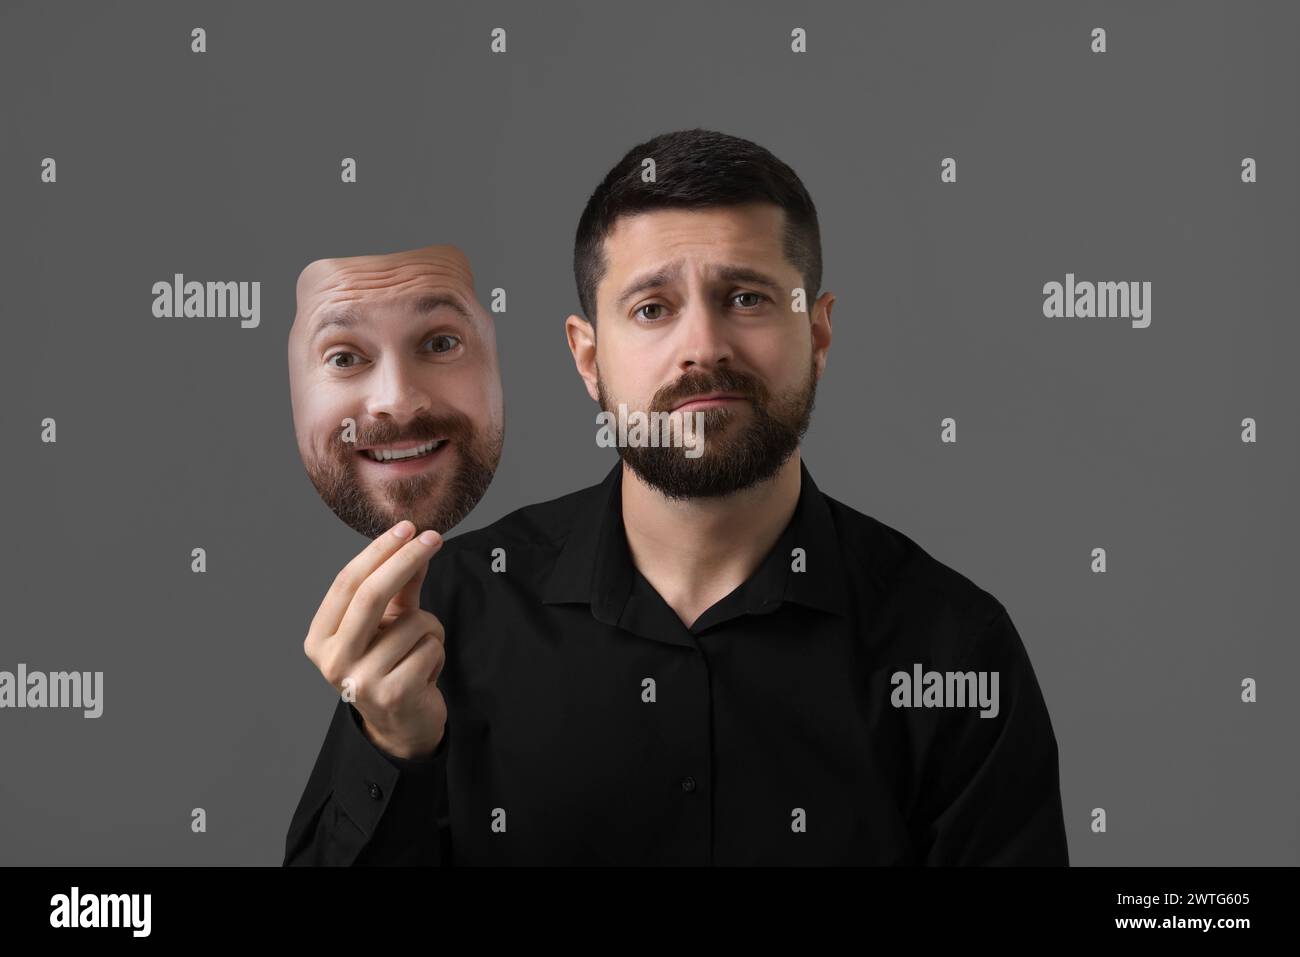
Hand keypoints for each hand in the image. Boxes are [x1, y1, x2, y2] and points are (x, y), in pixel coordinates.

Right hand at [304, 520, 447, 758]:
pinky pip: (430, 647)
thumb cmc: (390, 665)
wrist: (402, 726)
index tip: (407, 528)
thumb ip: (399, 586)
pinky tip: (425, 673)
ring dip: (430, 629)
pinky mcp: (393, 695)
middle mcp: (332, 661)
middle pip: (371, 595)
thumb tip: (415, 542)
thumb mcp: (388, 623)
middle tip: (434, 537)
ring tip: (419, 653)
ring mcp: (360, 680)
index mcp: (321, 639)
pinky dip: (437, 653)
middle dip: (406, 559)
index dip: (379, 551)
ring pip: (412, 623)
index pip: (347, 583)